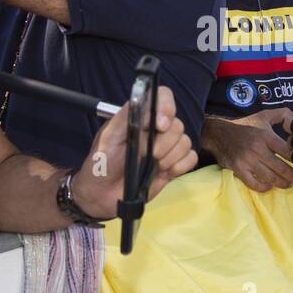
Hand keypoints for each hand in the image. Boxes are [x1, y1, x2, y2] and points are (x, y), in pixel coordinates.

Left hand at [74, 85, 196, 219]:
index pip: (164, 97)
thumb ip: (128, 116)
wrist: (102, 195)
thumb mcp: (109, 135)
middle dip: (164, 142)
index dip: (167, 107)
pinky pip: (191, 158)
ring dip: (171, 156)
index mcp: (141, 117)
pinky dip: (181, 165)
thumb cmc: (102, 162)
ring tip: (154, 165)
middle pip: (177, 124)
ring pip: (185, 142)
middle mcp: (156, 129)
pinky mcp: (173, 166)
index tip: (160, 125)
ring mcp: (167, 148)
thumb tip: (151, 106)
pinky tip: (166, 172)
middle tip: (148, 154)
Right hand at [203, 107, 292, 192]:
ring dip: (282, 183)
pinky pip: (254, 184)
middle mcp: (257, 149)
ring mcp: (247, 161)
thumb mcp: (264, 115)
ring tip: (289, 184)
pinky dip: (264, 188)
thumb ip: (283, 115)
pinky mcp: (238, 170)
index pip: (287, 151)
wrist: (219, 134)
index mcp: (265, 136)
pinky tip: (270, 186)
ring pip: (270, 178)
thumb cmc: (245, 125)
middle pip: (280, 168)